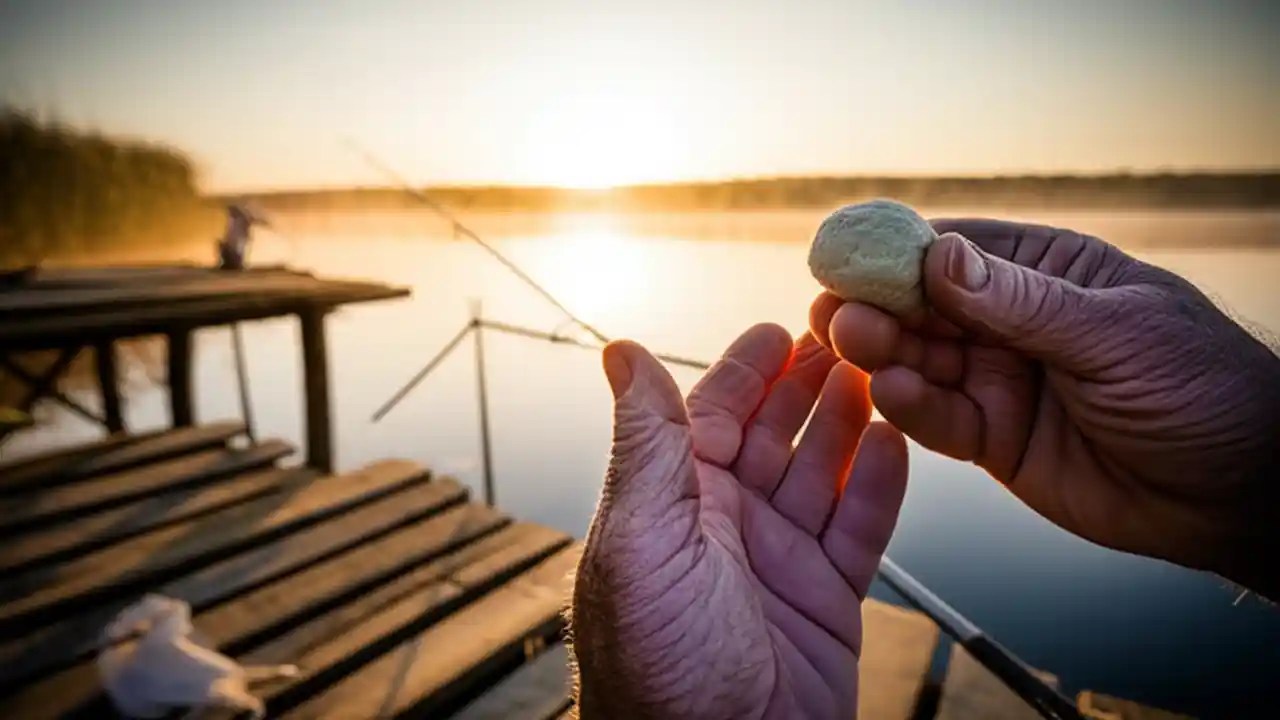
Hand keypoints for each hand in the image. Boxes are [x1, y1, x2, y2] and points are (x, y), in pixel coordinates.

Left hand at [570, 325, 908, 718]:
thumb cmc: (655, 667)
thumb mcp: (641, 538)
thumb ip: (646, 442)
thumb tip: (622, 353)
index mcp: (670, 506)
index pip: (710, 417)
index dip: (745, 372)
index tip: (780, 329)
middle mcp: (724, 527)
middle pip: (773, 436)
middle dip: (805, 387)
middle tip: (845, 339)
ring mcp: (777, 562)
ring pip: (821, 474)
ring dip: (847, 424)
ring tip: (878, 375)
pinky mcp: (825, 600)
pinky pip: (858, 529)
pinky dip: (879, 486)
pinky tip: (895, 444)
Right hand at [810, 219, 1279, 595]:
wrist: (1236, 493)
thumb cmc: (1199, 391)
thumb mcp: (1112, 334)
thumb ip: (1020, 302)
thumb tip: (939, 258)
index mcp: (1048, 273)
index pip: (959, 251)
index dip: (899, 251)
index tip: (848, 251)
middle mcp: (1013, 323)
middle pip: (926, 306)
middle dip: (879, 304)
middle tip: (834, 305)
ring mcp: (999, 380)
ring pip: (921, 361)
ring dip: (882, 351)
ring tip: (850, 342)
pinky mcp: (992, 439)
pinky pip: (939, 420)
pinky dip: (910, 407)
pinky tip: (889, 392)